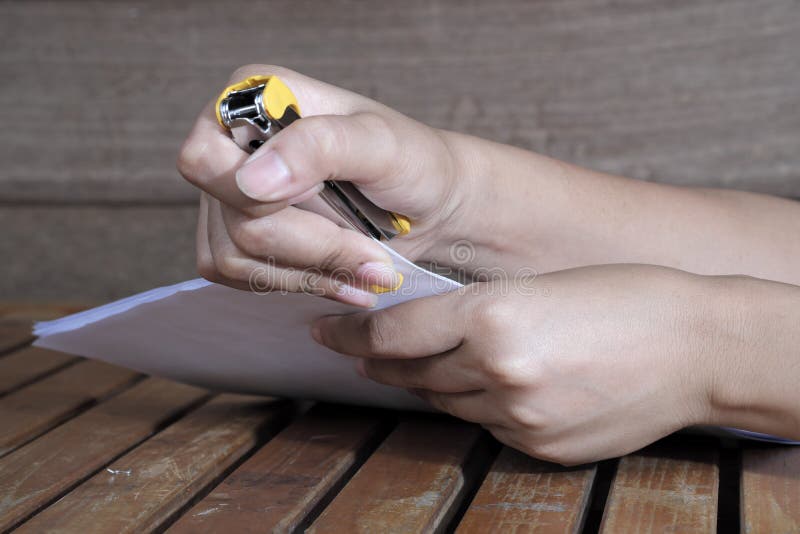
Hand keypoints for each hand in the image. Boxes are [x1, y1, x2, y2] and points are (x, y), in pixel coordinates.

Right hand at [178, 65, 485, 305]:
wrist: (432, 207)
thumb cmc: (414, 164)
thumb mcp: (381, 144)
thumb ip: (319, 147)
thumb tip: (252, 179)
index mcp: (253, 98)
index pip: (205, 159)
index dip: (256, 195)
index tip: (321, 197)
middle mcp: (232, 144)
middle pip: (231, 220)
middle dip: (311, 246)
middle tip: (372, 254)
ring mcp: (233, 196)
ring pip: (234, 258)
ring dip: (310, 273)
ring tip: (367, 270)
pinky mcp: (243, 239)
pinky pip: (243, 279)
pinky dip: (300, 285)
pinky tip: (343, 280)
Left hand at [311, 264, 720, 464]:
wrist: (697, 347)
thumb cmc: (626, 297)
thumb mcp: (539, 283)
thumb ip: (474, 312)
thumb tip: (422, 330)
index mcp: (492, 314)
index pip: (394, 332)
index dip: (351, 333)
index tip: (325, 328)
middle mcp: (497, 370)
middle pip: (411, 372)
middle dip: (377, 361)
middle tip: (354, 349)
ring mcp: (519, 416)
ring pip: (445, 403)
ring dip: (427, 385)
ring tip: (416, 368)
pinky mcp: (540, 446)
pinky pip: (487, 426)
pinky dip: (476, 407)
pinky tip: (483, 389)